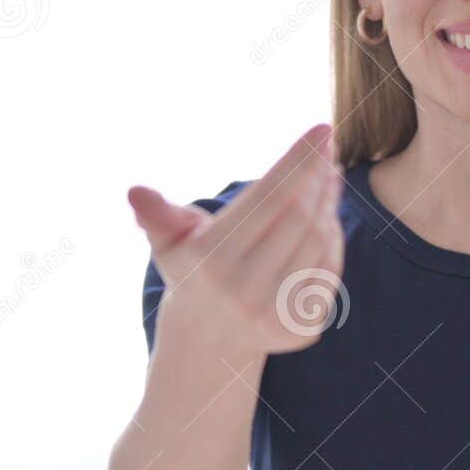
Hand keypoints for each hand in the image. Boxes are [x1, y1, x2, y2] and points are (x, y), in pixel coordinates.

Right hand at [127, 123, 344, 354]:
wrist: (207, 341)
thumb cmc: (191, 271)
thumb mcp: (167, 243)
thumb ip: (158, 215)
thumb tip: (135, 192)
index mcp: (212, 260)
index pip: (267, 198)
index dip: (298, 160)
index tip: (322, 128)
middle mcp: (244, 290)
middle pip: (298, 216)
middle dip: (318, 175)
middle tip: (328, 146)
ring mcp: (275, 313)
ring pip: (318, 241)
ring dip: (329, 201)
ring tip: (330, 172)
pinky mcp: (301, 328)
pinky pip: (328, 269)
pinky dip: (333, 236)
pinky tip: (329, 211)